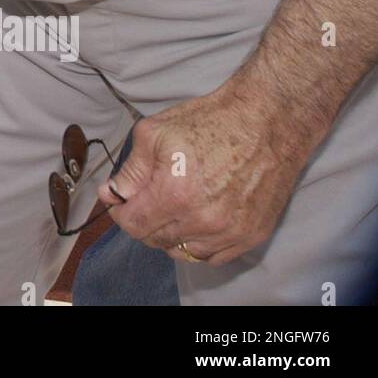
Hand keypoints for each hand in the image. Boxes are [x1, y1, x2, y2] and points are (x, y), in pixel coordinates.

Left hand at [97, 77, 314, 265]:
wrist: (266, 121)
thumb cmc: (210, 121)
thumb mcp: (155, 133)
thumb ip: (130, 171)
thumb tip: (111, 194)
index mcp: (175, 194)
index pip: (134, 225)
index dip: (121, 212)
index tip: (121, 200)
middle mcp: (203, 220)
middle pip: (156, 240)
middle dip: (144, 221)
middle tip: (147, 199)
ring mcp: (231, 232)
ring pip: (184, 253)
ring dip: (172, 235)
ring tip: (174, 207)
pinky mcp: (252, 235)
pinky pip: (214, 256)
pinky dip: (200, 243)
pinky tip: (197, 218)